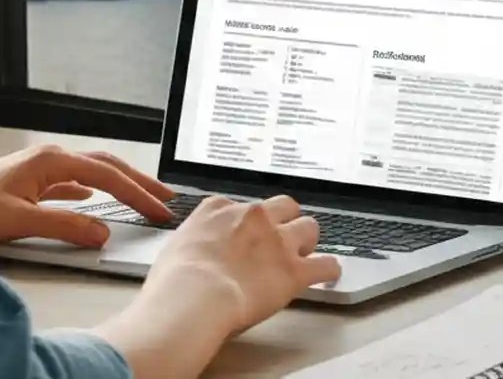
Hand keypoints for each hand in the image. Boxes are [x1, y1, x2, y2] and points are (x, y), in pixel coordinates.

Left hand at [0, 145, 173, 246]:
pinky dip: (94, 189)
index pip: (107, 177)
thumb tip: (102, 233)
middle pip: (107, 165)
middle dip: (139, 182)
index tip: (159, 211)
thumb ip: (65, 227)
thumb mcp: (21, 222)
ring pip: (92, 172)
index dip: (137, 195)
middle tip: (166, 199)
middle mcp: (49, 158)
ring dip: (119, 184)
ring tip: (142, 197)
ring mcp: (40, 168)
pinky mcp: (30, 181)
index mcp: (52, 161)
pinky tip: (94, 199)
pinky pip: (73, 181)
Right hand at [149, 195, 341, 332]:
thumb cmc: (174, 280)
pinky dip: (328, 270)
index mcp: (219, 209)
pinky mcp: (295, 270)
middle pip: (283, 206)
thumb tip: (192, 256)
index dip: (246, 224)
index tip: (244, 236)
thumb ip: (193, 243)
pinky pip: (326, 264)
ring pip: (309, 228)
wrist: (192, 296)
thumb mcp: (174, 247)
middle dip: (285, 221)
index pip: (241, 206)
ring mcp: (277, 241)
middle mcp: (253, 217)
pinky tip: (326, 275)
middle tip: (280, 241)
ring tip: (302, 257)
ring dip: (306, 242)